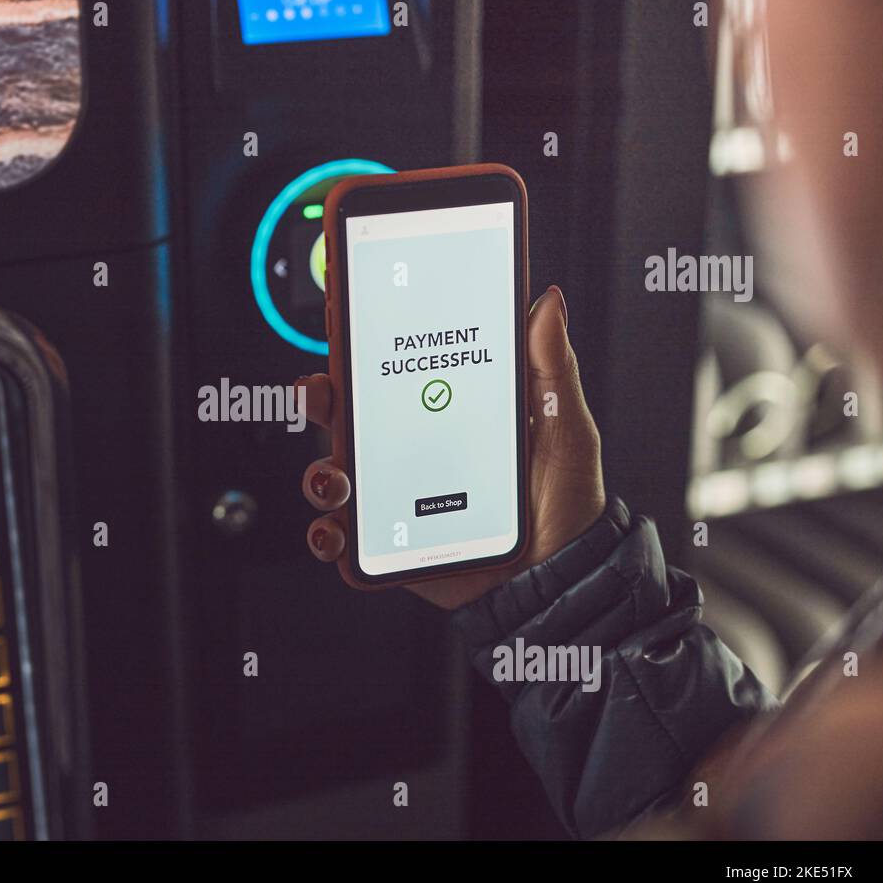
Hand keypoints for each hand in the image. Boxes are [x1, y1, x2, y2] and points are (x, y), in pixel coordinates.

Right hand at [298, 285, 605, 609]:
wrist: (561, 579)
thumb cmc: (564, 502)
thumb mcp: (563, 428)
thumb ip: (551, 368)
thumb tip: (547, 303)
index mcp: (445, 413)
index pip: (393, 372)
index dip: (361, 345)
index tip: (345, 320)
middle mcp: (411, 452)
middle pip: (347, 417)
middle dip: (320, 399)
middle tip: (318, 393)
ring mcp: (395, 498)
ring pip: (334, 474)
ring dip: (319, 470)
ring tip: (336, 475)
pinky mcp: (388, 543)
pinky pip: (342, 537)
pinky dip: (327, 533)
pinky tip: (338, 529)